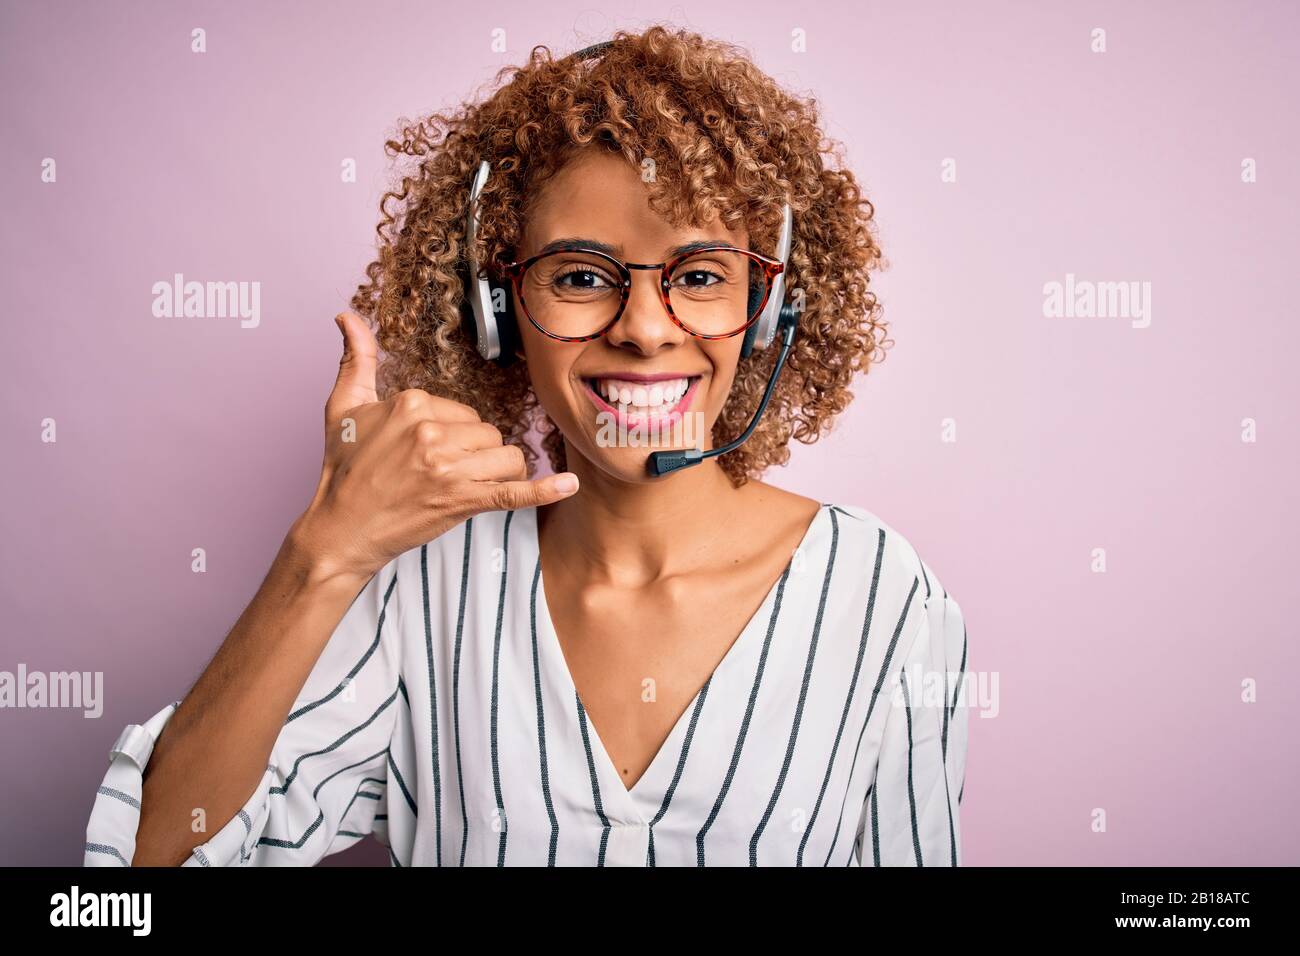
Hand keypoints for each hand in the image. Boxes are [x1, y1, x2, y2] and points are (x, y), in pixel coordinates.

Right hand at [289, 311, 577, 581]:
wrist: (341, 529)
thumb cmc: (343, 470)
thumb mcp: (343, 408)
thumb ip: (356, 359)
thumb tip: (346, 315)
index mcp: (412, 404)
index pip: (464, 410)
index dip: (453, 432)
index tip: (426, 451)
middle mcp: (433, 432)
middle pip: (488, 433)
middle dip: (475, 453)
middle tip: (441, 473)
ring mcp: (449, 468)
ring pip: (505, 457)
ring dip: (497, 472)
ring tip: (469, 485)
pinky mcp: (462, 500)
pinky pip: (513, 492)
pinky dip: (544, 490)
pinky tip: (569, 484)